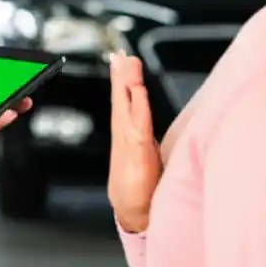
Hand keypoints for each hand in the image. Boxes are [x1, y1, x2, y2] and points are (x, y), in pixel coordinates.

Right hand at [107, 53, 160, 233]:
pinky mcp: (138, 152)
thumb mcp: (144, 157)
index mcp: (129, 133)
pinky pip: (139, 123)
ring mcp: (130, 142)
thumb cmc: (140, 187)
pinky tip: (137, 90)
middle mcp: (126, 134)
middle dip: (120, 75)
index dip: (122, 80)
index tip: (120, 58)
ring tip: (126, 63)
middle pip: (122, 98)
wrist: (133, 212)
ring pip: (128, 106)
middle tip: (119, 54)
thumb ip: (144, 140)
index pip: (125, 101)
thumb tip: (146, 129)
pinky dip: (137, 105)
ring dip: (126, 83)